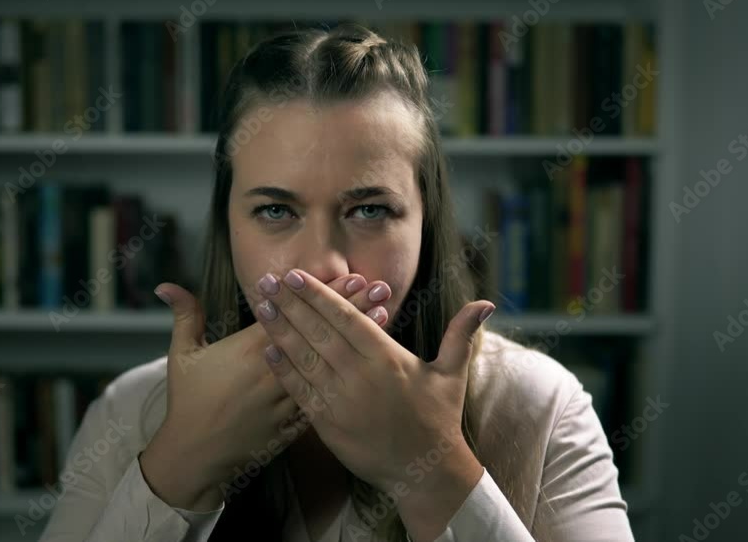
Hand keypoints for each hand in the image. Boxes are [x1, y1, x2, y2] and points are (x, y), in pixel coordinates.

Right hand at [138, 274, 392, 510]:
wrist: (193, 456)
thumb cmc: (188, 402)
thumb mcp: (182, 356)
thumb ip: (184, 315)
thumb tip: (164, 286)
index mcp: (247, 351)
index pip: (294, 314)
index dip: (322, 295)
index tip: (349, 276)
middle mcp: (272, 372)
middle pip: (319, 334)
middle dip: (351, 308)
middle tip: (380, 286)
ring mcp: (285, 399)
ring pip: (329, 361)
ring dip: (356, 339)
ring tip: (384, 316)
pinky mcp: (292, 423)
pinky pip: (325, 396)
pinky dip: (347, 374)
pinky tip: (366, 362)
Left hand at [253, 269, 493, 536]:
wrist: (426, 471)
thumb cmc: (439, 419)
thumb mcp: (452, 372)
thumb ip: (461, 333)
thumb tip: (487, 302)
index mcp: (386, 356)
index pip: (345, 317)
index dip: (318, 295)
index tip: (296, 276)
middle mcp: (361, 374)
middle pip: (318, 331)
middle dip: (290, 304)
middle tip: (267, 281)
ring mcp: (342, 399)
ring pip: (305, 357)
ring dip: (280, 330)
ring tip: (261, 307)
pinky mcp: (329, 423)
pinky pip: (301, 391)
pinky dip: (284, 370)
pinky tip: (269, 350)